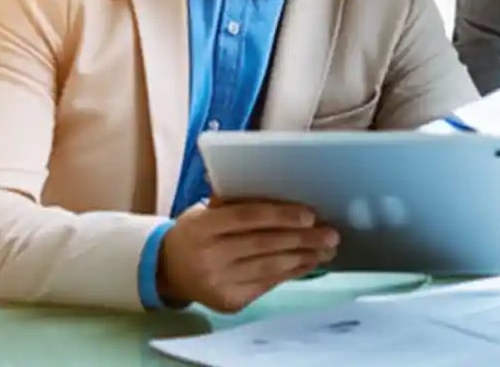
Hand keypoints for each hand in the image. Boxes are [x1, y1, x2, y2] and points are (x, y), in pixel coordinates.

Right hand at [157, 199, 339, 312]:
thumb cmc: (197, 232)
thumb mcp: (206, 211)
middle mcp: (208, 256)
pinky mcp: (229, 302)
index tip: (310, 215)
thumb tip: (287, 196)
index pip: (247, 217)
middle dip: (302, 239)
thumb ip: (237, 203)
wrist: (169, 269)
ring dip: (304, 257)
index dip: (281, 215)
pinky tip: (308, 263)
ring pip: (270, 267)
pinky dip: (292, 272)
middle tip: (331, 233)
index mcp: (202, 226)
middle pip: (264, 244)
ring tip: (326, 249)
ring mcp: (218, 283)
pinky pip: (268, 284)